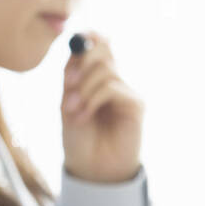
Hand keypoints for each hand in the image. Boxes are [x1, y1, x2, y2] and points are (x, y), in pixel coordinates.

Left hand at [61, 31, 143, 182]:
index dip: (88, 36)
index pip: (98, 44)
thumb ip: (72, 76)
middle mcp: (114, 79)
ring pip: (105, 69)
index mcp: (96, 76)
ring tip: (75, 110)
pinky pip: (112, 88)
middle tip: (69, 83)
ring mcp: (126, 91)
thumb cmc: (78, 137)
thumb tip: (76, 46)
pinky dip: (93, 99)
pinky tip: (84, 116)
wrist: (90, 168)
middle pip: (104, 48)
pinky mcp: (136, 105)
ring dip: (84, 88)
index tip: (77, 36)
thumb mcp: (68, 102)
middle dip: (83, 61)